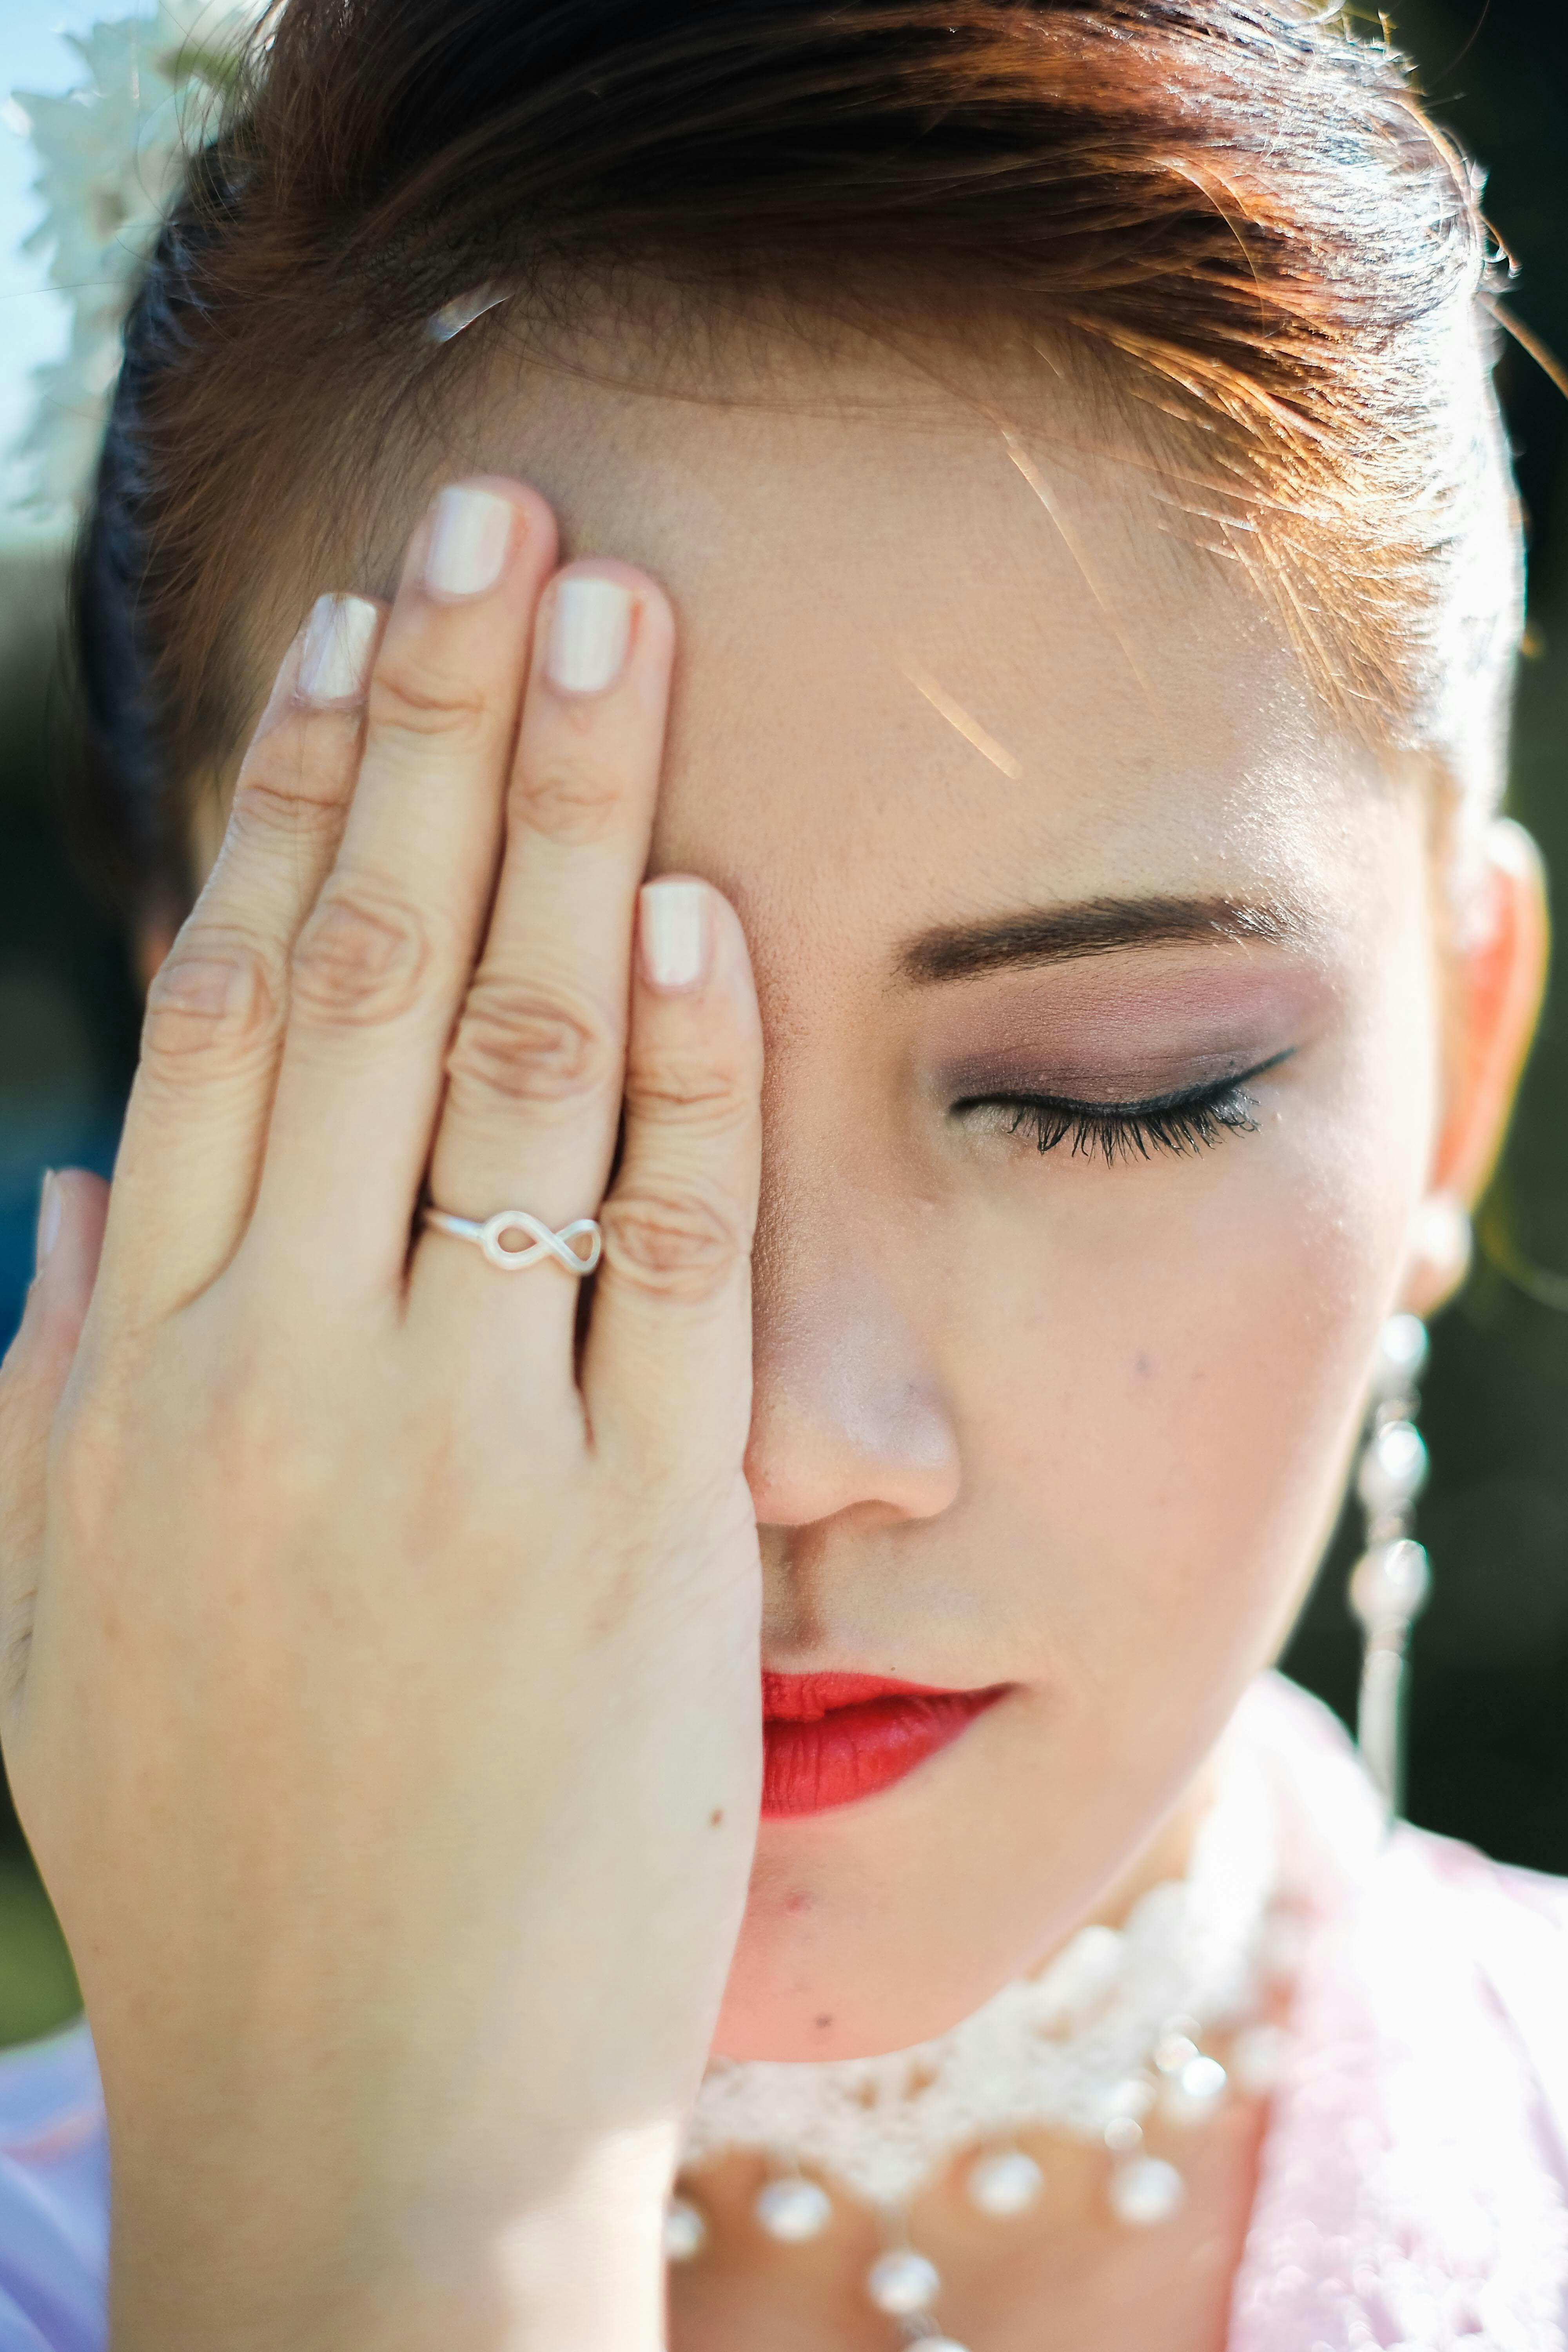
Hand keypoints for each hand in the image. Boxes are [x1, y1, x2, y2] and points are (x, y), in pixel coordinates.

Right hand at [0, 480, 763, 2349]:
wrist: (369, 2105)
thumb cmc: (229, 1851)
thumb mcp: (72, 1614)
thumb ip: (63, 1384)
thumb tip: (83, 1180)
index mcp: (141, 1375)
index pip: (221, 1008)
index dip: (294, 799)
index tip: (357, 638)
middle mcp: (289, 1373)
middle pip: (364, 974)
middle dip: (439, 727)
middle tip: (502, 522)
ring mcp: (471, 1445)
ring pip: (517, 1060)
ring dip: (574, 817)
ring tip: (617, 622)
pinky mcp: (643, 1532)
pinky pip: (671, 1250)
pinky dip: (688, 1066)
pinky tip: (699, 904)